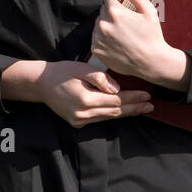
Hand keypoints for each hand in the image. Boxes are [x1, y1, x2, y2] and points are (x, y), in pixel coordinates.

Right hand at [37, 61, 152, 128]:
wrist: (41, 84)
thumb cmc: (61, 72)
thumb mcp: (81, 68)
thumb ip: (101, 78)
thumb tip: (118, 89)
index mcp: (85, 99)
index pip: (116, 100)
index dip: (133, 98)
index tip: (147, 95)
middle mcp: (83, 114)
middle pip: (115, 111)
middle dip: (134, 108)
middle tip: (150, 105)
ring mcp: (79, 120)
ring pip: (109, 117)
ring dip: (126, 113)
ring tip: (142, 109)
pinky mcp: (77, 123)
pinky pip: (100, 118)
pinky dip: (113, 114)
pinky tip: (123, 111)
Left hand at [90, 0, 173, 82]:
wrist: (152, 62)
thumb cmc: (152, 36)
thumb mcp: (148, 10)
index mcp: (115, 13)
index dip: (120, 0)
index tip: (128, 8)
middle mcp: (103, 25)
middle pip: (103, 10)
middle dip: (114, 12)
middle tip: (128, 22)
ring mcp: (98, 38)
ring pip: (99, 23)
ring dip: (107, 24)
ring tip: (123, 33)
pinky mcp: (96, 50)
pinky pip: (96, 37)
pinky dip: (104, 37)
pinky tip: (117, 41)